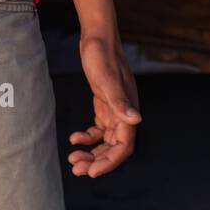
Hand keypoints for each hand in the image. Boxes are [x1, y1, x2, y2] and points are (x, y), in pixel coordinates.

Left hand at [69, 34, 141, 177]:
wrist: (97, 37)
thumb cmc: (103, 56)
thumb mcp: (107, 79)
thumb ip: (120, 101)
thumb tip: (136, 120)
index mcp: (128, 111)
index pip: (123, 146)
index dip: (110, 162)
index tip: (92, 172)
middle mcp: (124, 113)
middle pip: (113, 147)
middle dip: (97, 161)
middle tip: (77, 169)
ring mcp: (114, 110)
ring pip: (105, 141)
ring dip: (91, 153)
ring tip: (73, 159)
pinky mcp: (104, 104)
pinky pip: (99, 129)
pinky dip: (87, 137)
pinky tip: (74, 139)